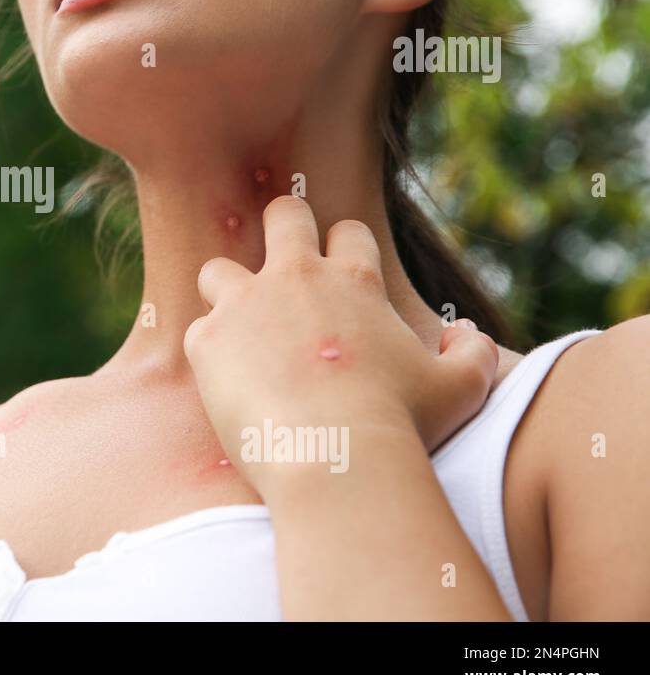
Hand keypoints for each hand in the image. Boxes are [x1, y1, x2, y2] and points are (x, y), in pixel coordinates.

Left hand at [182, 195, 498, 495]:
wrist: (337, 458)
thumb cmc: (403, 426)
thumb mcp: (461, 389)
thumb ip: (475, 354)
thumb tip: (467, 332)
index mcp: (355, 280)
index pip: (347, 233)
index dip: (344, 248)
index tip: (340, 273)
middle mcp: (295, 277)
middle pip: (282, 216)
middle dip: (281, 228)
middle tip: (281, 264)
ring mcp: (245, 304)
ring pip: (219, 270)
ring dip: (227, 292)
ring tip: (239, 328)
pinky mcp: (209, 341)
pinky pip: (198, 331)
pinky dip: (210, 353)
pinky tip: (226, 381)